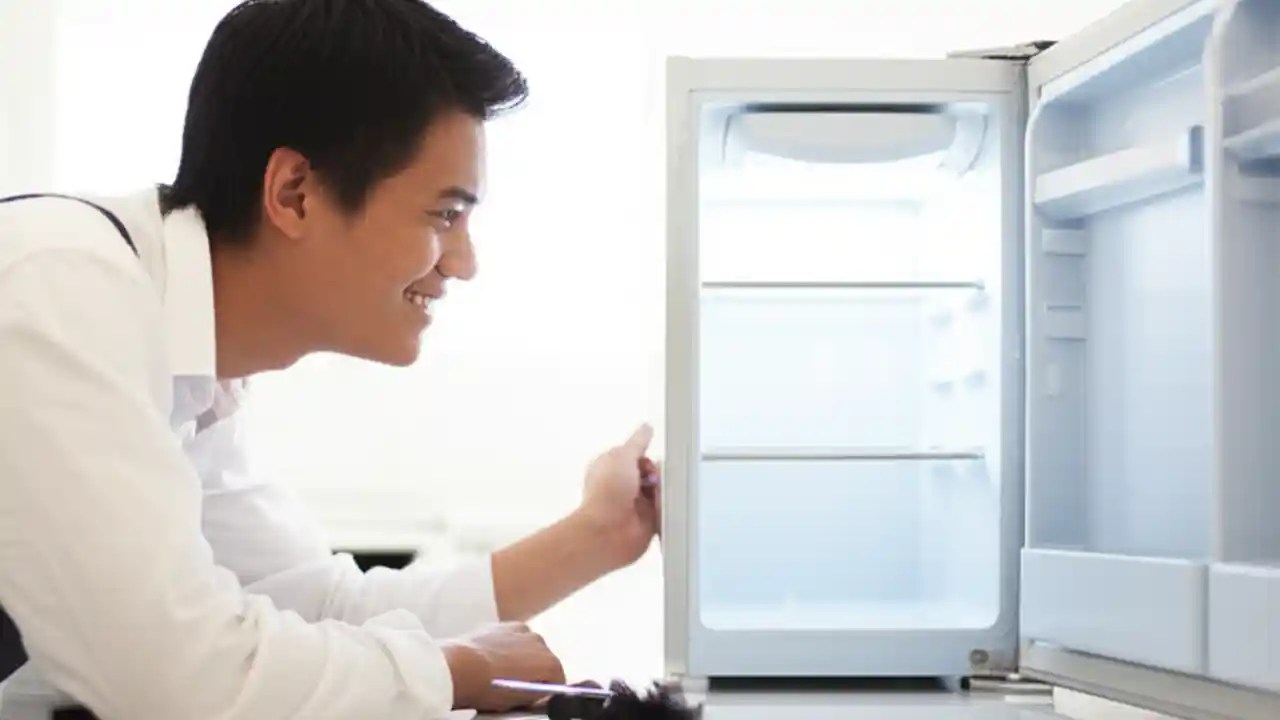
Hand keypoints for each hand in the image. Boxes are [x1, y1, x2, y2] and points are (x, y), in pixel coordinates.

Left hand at [441, 622, 565, 711]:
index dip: (545, 690)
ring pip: (526, 646)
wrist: (460, 668)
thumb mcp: (516, 701)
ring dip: (519, 655)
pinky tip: (490, 658)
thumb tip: (536, 692)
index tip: (534, 697)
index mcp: (549, 664)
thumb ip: (533, 695)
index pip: (557, 680)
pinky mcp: (502, 624)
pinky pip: (510, 637)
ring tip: (500, 670)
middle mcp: (540, 642)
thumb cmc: (488, 687)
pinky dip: (504, 645)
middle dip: (532, 670)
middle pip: (542, 660)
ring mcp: (521, 630)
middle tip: (515, 685)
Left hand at [578, 424, 661, 570]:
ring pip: (659, 489)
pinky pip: (664, 507)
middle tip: (653, 477)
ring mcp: (635, 503)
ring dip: (662, 488)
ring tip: (659, 492)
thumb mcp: (622, 456)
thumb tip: (646, 428)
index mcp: (610, 468)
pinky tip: (666, 503)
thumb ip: (637, 442)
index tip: (648, 458)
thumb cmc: (608, 491)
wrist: (609, 531)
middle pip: (650, 471)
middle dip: (656, 472)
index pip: (634, 455)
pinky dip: (667, 504)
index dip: (643, 455)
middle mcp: (622, 486)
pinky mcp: (648, 520)